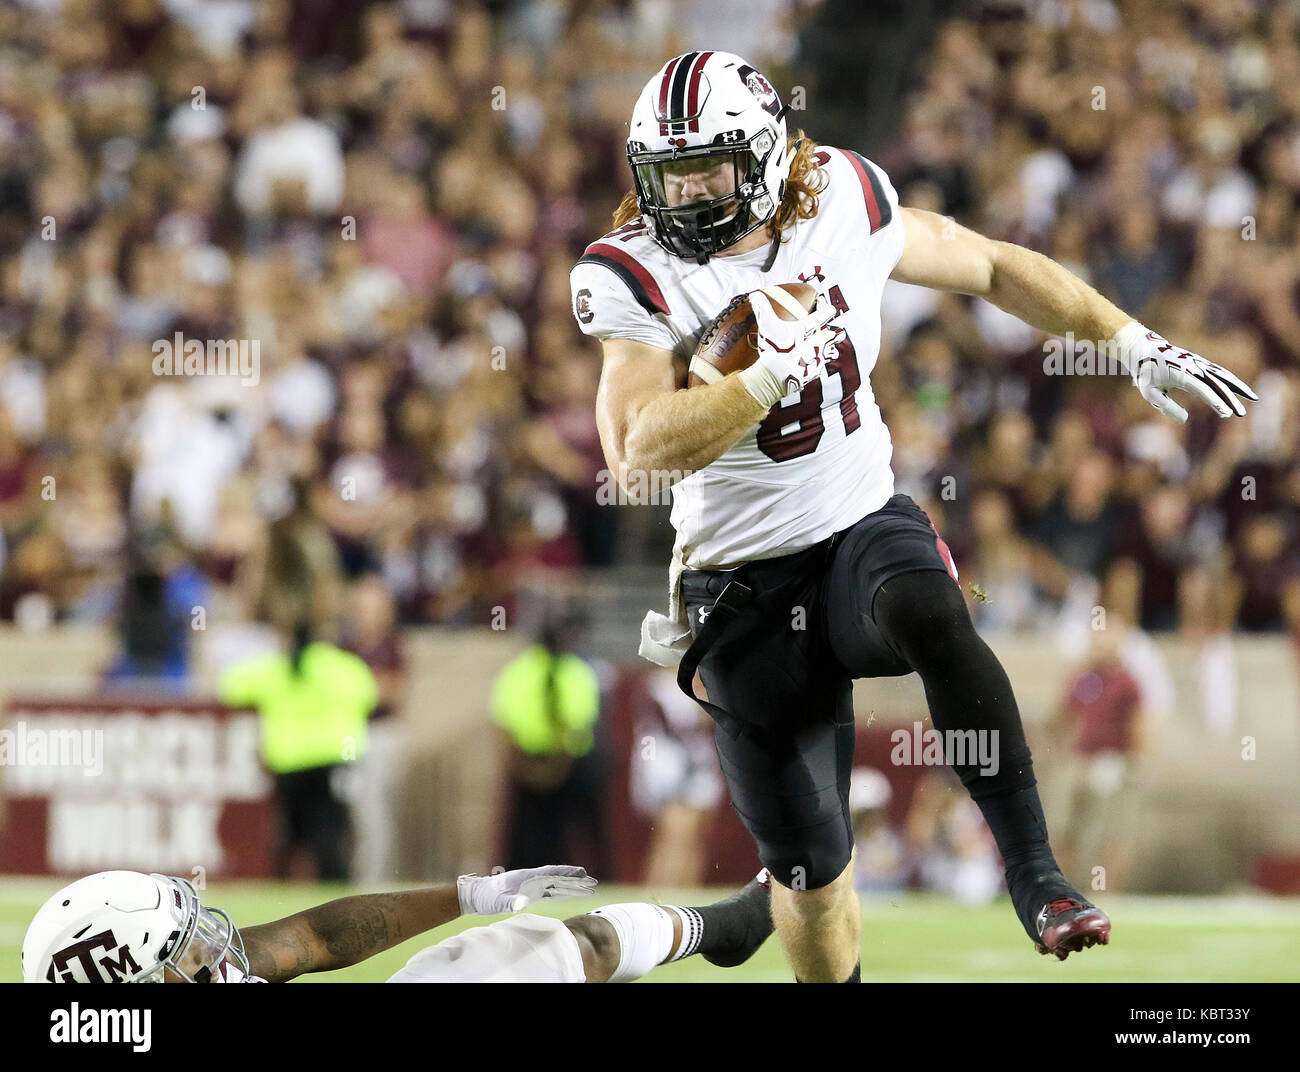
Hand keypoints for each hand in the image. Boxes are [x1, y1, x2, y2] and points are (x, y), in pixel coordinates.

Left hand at [457, 865, 596, 914]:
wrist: (475, 897)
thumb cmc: (485, 898)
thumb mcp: (496, 902)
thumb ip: (509, 902)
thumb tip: (522, 903)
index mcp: (526, 877)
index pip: (551, 873)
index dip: (566, 873)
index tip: (581, 872)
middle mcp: (531, 879)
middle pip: (558, 879)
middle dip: (575, 881)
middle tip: (593, 882)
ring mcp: (530, 886)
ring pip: (556, 886)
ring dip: (571, 887)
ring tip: (588, 889)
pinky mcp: (528, 894)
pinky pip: (550, 893)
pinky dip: (562, 893)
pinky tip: (570, 895)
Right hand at [739, 289, 840, 407]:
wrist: (777, 374)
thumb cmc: (774, 347)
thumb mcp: (766, 324)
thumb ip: (762, 308)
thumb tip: (754, 295)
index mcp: (808, 328)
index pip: (824, 314)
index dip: (825, 307)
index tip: (824, 303)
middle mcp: (817, 342)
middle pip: (833, 334)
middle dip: (834, 332)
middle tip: (834, 331)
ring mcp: (817, 358)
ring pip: (832, 352)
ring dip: (830, 349)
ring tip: (828, 348)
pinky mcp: (814, 371)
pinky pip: (821, 366)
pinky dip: (817, 364)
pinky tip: (813, 364)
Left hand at [1116, 321, 1257, 423]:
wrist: (1145, 349)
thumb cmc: (1145, 373)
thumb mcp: (1149, 393)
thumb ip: (1166, 407)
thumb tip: (1184, 420)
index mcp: (1182, 374)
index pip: (1203, 389)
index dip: (1215, 401)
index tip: (1226, 413)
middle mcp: (1194, 367)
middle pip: (1217, 384)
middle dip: (1231, 399)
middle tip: (1241, 414)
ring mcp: (1199, 363)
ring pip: (1223, 375)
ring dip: (1238, 387)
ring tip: (1253, 397)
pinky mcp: (1200, 362)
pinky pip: (1219, 372)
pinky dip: (1231, 379)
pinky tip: (1239, 388)